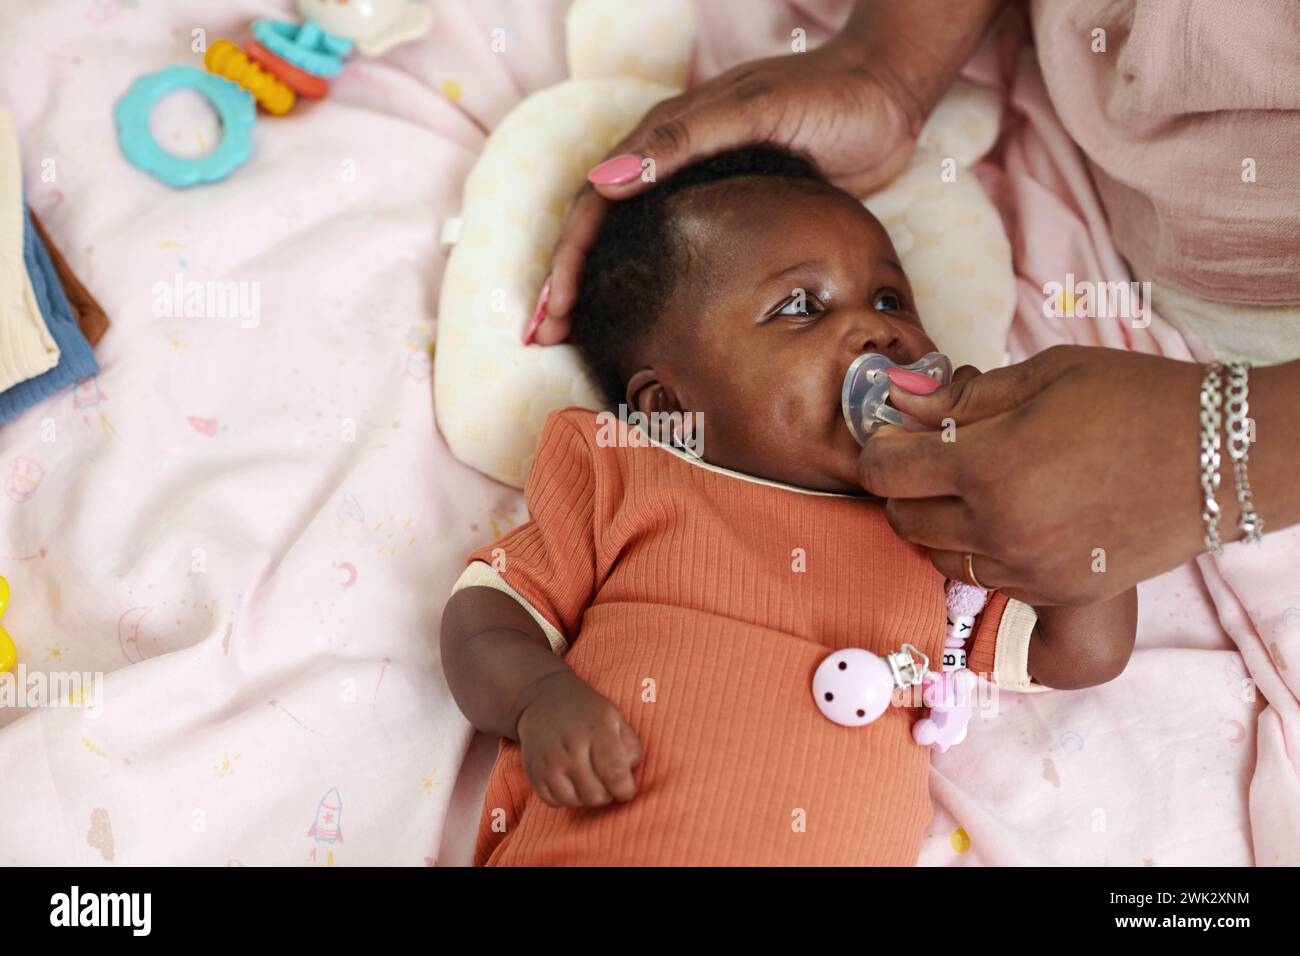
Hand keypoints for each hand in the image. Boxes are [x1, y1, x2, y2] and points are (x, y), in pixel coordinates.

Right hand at [515, 670, 643, 807]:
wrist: (542, 699)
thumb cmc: (586, 712)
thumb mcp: (615, 718)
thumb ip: (630, 747)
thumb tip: (629, 775)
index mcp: (596, 730)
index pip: (615, 774)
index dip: (625, 789)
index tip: (627, 789)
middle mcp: (570, 747)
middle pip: (596, 794)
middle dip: (607, 794)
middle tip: (606, 782)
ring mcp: (549, 761)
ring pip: (576, 802)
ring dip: (587, 797)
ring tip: (588, 780)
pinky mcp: (534, 772)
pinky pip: (555, 802)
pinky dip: (566, 798)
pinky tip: (570, 781)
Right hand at [526, 34, 920, 344]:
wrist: (884, 97)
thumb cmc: (825, 99)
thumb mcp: (755, 111)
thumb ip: (684, 141)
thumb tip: (606, 179)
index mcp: (664, 135)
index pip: (595, 200)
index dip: (569, 258)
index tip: (554, 310)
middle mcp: (669, 163)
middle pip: (600, 226)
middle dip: (569, 282)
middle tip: (549, 336)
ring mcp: (696, 190)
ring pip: (630, 243)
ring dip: (599, 287)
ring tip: (577, 335)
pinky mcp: (730, 213)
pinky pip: (671, 252)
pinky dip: (645, 284)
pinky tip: (644, 316)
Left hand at [857, 346, 1208, 605]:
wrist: (1222, 457)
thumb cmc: (1133, 400)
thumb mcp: (1044, 375)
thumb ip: (962, 397)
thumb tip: (898, 400)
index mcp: (988, 466)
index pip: (884, 472)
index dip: (877, 448)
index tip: (891, 432)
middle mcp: (1000, 528)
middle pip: (903, 520)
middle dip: (901, 487)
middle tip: (928, 456)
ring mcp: (1028, 569)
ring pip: (940, 555)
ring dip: (939, 522)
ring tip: (975, 484)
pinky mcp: (1056, 593)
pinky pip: (988, 576)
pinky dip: (981, 549)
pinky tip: (1014, 514)